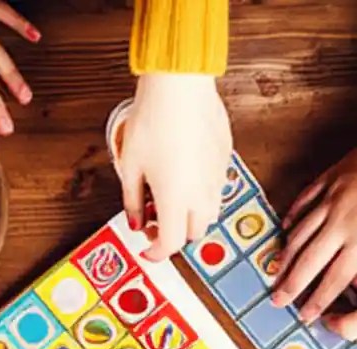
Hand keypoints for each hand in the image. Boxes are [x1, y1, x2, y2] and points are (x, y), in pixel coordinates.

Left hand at [118, 74, 230, 260]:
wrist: (180, 87)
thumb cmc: (154, 120)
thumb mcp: (131, 164)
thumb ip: (133, 200)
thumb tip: (136, 219)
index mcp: (175, 200)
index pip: (170, 244)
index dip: (156, 252)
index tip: (146, 249)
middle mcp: (201, 194)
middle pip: (192, 233)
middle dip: (173, 234)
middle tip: (154, 221)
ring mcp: (217, 178)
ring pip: (209, 213)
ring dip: (190, 215)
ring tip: (171, 197)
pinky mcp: (226, 159)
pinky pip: (216, 187)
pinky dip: (201, 192)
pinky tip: (185, 172)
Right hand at [274, 120, 356, 321]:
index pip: (334, 278)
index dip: (317, 300)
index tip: (306, 315)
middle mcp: (341, 220)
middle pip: (308, 261)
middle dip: (290, 285)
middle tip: (277, 300)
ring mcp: (330, 197)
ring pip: (298, 233)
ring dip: (284, 257)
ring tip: (275, 272)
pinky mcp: (328, 177)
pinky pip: (301, 202)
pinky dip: (290, 219)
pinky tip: (285, 231)